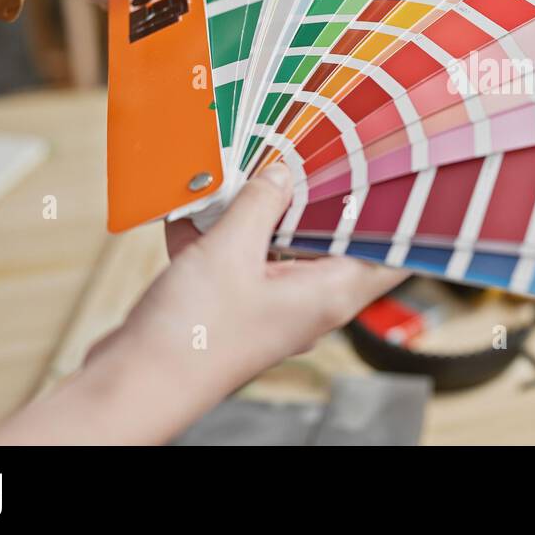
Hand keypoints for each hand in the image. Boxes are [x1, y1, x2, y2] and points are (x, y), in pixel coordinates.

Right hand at [94, 163, 408, 392]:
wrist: (134, 383)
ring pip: (280, 243)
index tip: (398, 174)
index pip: (392, 255)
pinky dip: (221, 231)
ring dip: (260, 208)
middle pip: (330, 238)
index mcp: (330, 293)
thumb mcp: (230, 251)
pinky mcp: (236, 303)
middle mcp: (310, 301)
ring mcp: (272, 303)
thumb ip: (261, 203)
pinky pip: (239, 256)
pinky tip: (197, 201)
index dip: (400, 216)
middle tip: (314, 151)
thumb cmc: (192, 337)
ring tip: (248, 166)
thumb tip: (282, 173)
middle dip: (318, 195)